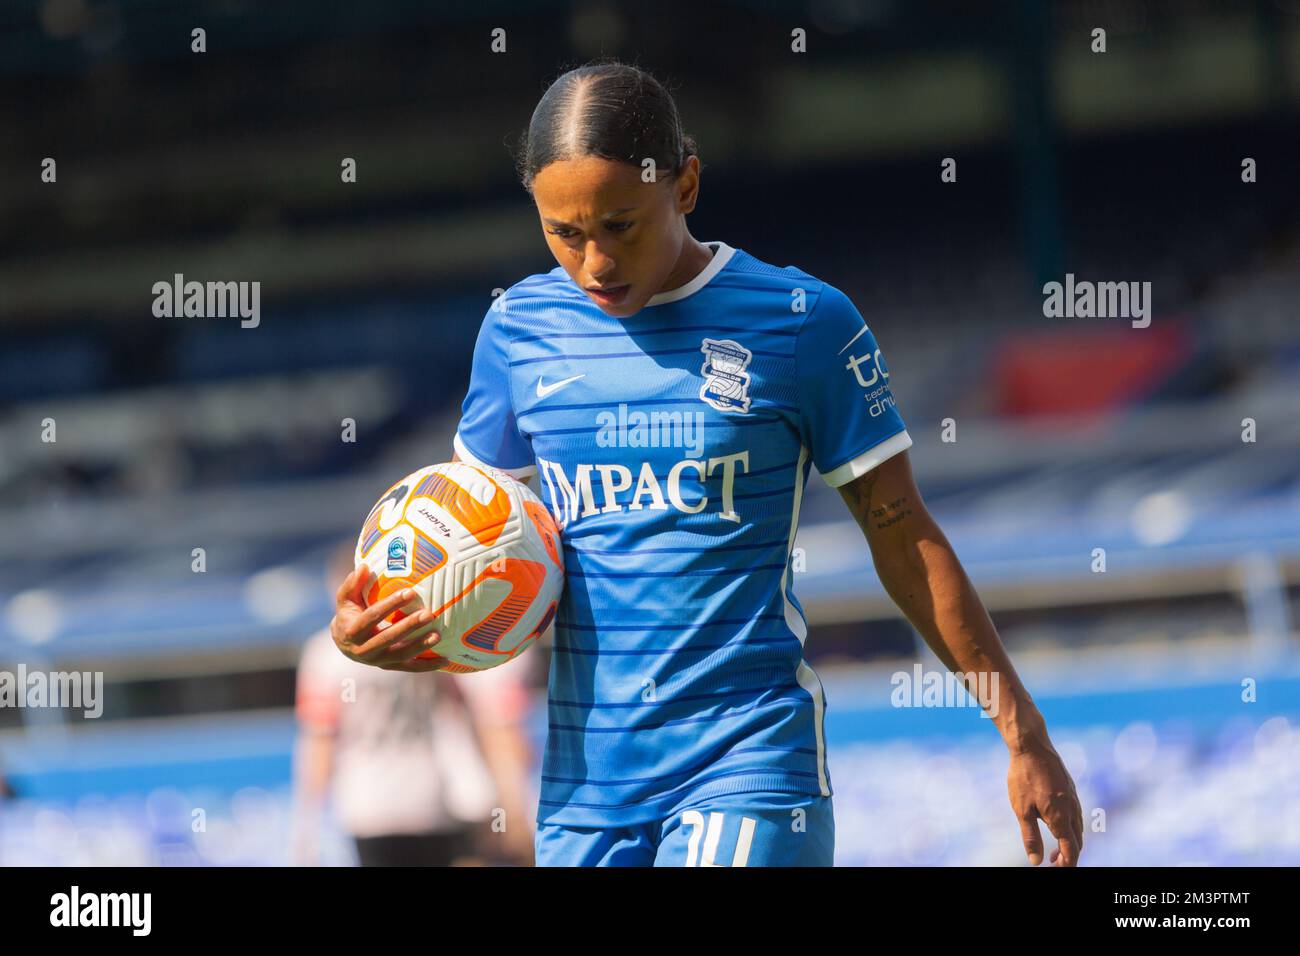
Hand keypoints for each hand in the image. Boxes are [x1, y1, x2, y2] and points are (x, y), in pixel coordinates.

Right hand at [330, 564, 450, 671]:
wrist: (344, 643)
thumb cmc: (348, 613)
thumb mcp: (345, 599)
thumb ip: (352, 584)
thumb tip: (363, 566)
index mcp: (352, 631)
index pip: (372, 616)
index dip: (391, 605)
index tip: (410, 593)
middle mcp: (363, 650)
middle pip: (388, 638)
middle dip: (409, 626)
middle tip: (428, 614)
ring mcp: (377, 661)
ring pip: (400, 655)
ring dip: (419, 646)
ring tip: (438, 635)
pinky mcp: (389, 666)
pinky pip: (409, 667)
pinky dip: (427, 665)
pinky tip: (444, 659)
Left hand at [1007, 735, 1083, 865]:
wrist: (1032, 746)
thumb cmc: (1023, 777)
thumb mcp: (1022, 810)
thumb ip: (1031, 837)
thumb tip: (1036, 861)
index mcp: (1061, 817)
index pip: (1071, 849)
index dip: (1066, 864)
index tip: (1056, 869)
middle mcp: (1072, 809)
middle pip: (1078, 840)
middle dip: (1069, 855)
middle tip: (1054, 862)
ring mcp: (1073, 797)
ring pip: (1078, 827)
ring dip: (1070, 841)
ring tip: (1055, 848)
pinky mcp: (1070, 788)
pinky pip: (1076, 813)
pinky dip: (1071, 826)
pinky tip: (1058, 822)